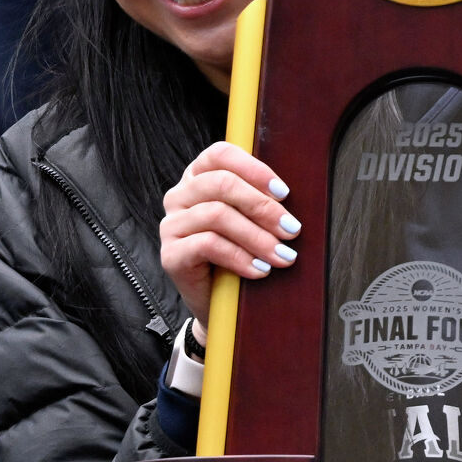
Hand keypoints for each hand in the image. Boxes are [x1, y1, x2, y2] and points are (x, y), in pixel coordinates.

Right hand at [159, 141, 300, 330]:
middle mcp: (179, 196)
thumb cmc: (239, 256)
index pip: (220, 155)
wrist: (221, 306)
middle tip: (291, 229)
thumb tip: (288, 196)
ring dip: (257, 237)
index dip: (254, 169)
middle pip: (221, 184)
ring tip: (281, 255)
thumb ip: (260, 201)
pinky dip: (240, 257)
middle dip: (263, 207)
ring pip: (217, 215)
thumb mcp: (251, 222)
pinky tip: (259, 270)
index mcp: (198, 178)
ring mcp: (171, 225)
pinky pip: (207, 245)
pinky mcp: (170, 255)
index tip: (284, 193)